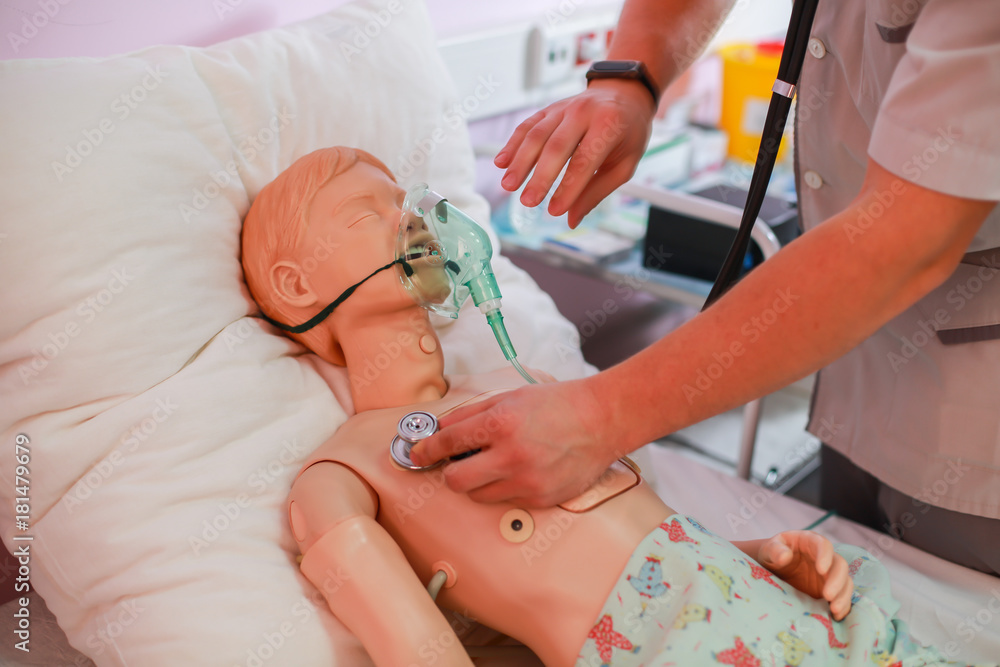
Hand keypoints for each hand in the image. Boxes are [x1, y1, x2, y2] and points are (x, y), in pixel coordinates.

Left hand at [409, 378, 619, 506]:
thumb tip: (438, 431)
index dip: (426, 449)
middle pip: (455, 481)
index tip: (418, 454)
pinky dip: (505, 488)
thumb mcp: (509, 397)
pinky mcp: (541, 499)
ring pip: (479, 496)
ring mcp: (527, 481)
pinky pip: (506, 502)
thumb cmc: (556, 404)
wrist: (601, 420)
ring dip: (479, 482)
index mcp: (500, 424)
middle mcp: (511, 456)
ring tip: (496, 463)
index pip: (447, 443)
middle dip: (449, 473)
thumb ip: (470, 415)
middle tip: (455, 464)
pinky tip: (521, 470)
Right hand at [495, 79, 655, 227]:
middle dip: (540, 176)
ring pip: (537, 135)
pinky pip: (527, 126)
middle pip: (556, 146)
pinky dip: (513, 144)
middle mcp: (584, 112)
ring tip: (509, 185)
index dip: (568, 187)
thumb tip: (571, 219)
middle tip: (528, 201)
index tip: (555, 210)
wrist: (624, 93)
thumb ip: (597, 191)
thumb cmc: (627, 133)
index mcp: (609, 125)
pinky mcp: (550, 109)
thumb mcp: (624, 164)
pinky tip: (502, 163)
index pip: (584, 160)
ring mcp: (564, 107)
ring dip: (520, 161)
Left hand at [756, 531, 852, 620]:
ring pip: (845, 582)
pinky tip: (837, 616)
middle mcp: (825, 557)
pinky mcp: (830, 589)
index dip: (825, 556)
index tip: (821, 570)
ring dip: (842, 596)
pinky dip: (843, 606)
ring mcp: (829, 574)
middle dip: (836, 580)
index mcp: (810, 542)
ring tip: (834, 609)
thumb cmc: (772, 554)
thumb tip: (785, 557)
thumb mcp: (769, 550)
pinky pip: (842, 596)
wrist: (773, 568)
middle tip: (827, 595)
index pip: (823, 545)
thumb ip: (775, 550)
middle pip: (839, 565)